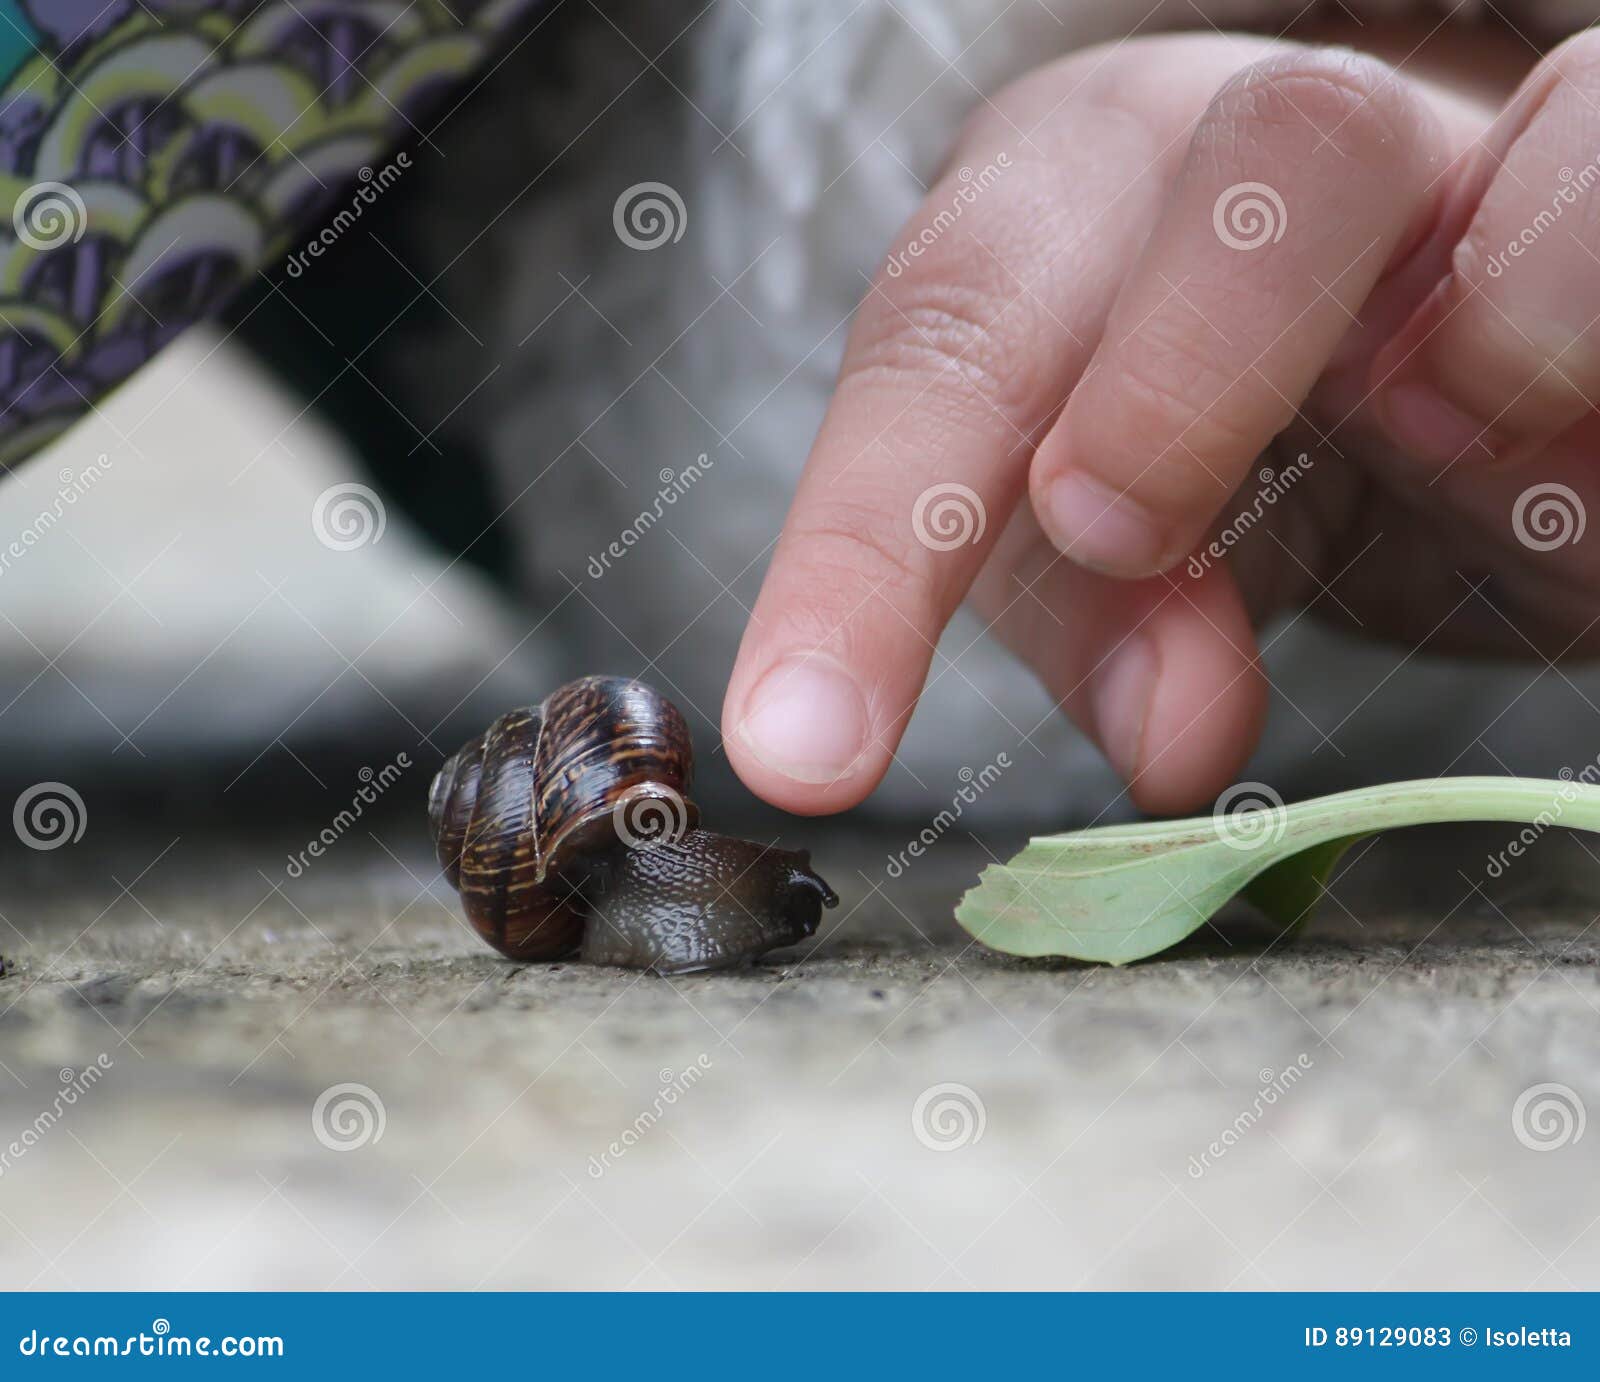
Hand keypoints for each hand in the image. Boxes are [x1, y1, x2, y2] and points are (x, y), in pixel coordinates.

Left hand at [722, 28, 1599, 815]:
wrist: (1453, 354)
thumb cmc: (1236, 437)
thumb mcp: (1123, 545)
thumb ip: (1112, 625)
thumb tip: (1177, 741)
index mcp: (1074, 222)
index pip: (948, 350)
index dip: (865, 551)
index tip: (807, 743)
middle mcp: (1245, 154)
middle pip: (1201, 172)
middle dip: (1162, 371)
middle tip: (1112, 529)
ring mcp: (1435, 157)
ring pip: (1363, 143)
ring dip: (1374, 315)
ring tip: (1443, 441)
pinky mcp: (1579, 201)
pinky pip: (1598, 180)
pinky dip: (1567, 298)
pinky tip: (1546, 430)